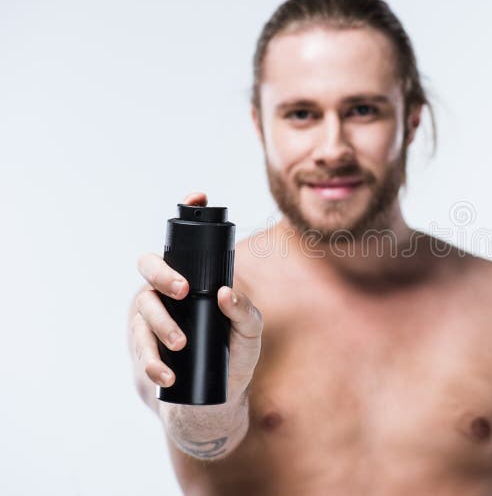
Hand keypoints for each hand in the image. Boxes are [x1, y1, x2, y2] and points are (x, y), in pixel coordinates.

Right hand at [128, 191, 262, 403]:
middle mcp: (167, 290)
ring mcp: (150, 316)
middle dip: (162, 274)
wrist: (215, 398)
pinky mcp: (141, 345)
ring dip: (161, 326)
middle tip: (183, 291)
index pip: (187, 242)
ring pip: (141, 309)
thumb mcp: (250, 334)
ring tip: (181, 344)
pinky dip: (153, 361)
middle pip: (148, 265)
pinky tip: (167, 372)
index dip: (187, 211)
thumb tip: (224, 293)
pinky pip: (139, 347)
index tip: (196, 196)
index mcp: (195, 279)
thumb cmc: (234, 355)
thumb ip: (245, 312)